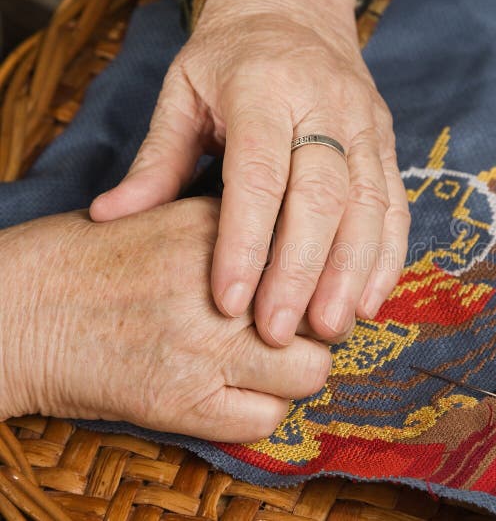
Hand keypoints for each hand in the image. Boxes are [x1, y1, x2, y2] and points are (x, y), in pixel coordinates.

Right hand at [0, 198, 330, 441]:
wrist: (18, 307)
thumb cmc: (95, 259)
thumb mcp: (170, 216)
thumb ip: (238, 233)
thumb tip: (301, 255)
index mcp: (221, 227)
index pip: (315, 255)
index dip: (321, 278)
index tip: (312, 290)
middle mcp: (223, 284)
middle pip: (324, 314)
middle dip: (318, 327)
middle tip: (296, 332)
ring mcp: (205, 345)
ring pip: (311, 370)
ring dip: (298, 372)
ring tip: (269, 367)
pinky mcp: (181, 401)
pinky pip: (267, 419)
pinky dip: (261, 412)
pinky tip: (233, 396)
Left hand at [89, 0, 409, 346]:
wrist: (294, 6)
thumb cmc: (230, 55)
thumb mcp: (182, 92)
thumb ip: (156, 159)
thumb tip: (110, 218)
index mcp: (263, 89)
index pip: (260, 176)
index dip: (246, 242)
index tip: (229, 302)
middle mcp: (324, 105)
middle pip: (323, 197)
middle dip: (303, 271)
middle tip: (279, 331)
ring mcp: (364, 123)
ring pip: (368, 206)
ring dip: (352, 273)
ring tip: (331, 328)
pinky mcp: (386, 141)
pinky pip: (396, 203)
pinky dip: (387, 255)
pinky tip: (370, 299)